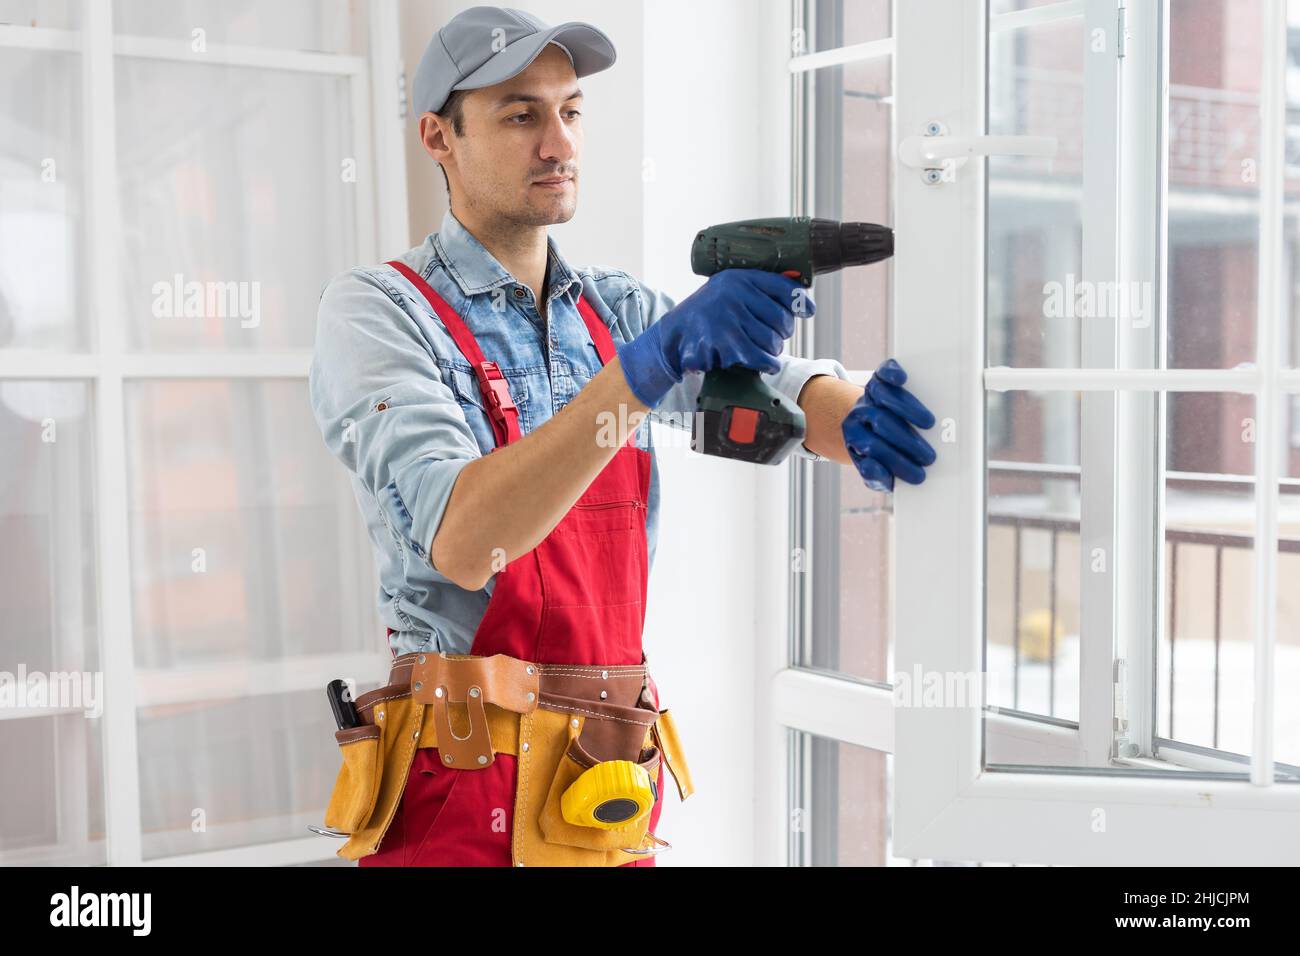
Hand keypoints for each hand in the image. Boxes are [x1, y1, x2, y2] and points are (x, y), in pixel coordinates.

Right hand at [615, 269, 811, 407]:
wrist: (673, 335)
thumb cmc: (706, 314)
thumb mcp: (727, 291)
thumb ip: (757, 292)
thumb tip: (801, 302)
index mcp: (738, 278)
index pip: (782, 286)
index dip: (800, 300)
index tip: (808, 310)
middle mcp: (735, 294)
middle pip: (782, 318)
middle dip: (782, 332)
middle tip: (773, 336)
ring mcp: (730, 319)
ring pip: (774, 340)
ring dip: (773, 349)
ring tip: (761, 348)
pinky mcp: (727, 344)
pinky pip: (763, 357)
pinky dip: (768, 363)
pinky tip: (766, 363)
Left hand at [842, 358, 935, 491]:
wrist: (871, 425)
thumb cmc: (879, 451)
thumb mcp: (874, 469)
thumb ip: (875, 475)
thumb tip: (872, 468)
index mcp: (855, 436)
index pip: (872, 447)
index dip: (896, 462)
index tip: (919, 476)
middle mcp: (860, 413)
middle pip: (881, 422)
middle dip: (907, 441)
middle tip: (929, 456)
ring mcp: (869, 394)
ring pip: (882, 395)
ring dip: (907, 409)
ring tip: (929, 424)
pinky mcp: (879, 377)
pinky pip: (882, 372)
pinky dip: (892, 374)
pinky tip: (903, 379)